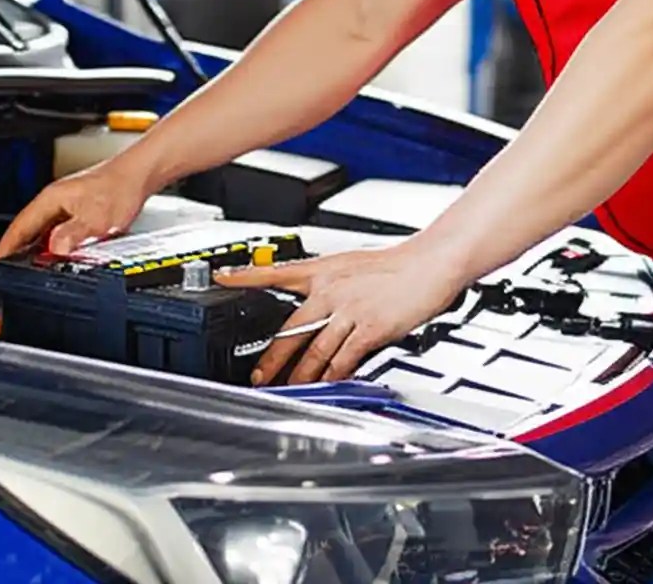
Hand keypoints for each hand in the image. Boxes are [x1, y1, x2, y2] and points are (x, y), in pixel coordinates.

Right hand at [0, 159, 154, 259]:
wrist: (140, 175)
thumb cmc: (120, 188)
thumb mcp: (96, 218)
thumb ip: (73, 234)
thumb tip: (56, 248)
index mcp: (50, 199)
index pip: (19, 227)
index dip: (6, 247)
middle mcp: (55, 200)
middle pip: (29, 230)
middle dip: (19, 252)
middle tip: (14, 272)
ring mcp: (67, 204)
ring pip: (44, 231)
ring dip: (39, 250)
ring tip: (36, 269)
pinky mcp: (80, 209)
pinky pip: (59, 231)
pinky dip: (56, 245)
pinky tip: (63, 255)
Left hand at [215, 243, 464, 384]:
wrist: (430, 263)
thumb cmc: (398, 265)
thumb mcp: (355, 265)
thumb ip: (332, 286)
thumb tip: (318, 305)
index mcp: (325, 270)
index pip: (277, 270)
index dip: (246, 275)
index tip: (221, 277)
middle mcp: (331, 290)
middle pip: (291, 328)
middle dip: (272, 357)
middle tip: (257, 375)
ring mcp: (349, 311)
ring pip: (314, 350)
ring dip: (299, 374)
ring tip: (287, 388)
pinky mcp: (369, 329)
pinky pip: (343, 359)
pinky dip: (332, 376)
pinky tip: (325, 385)